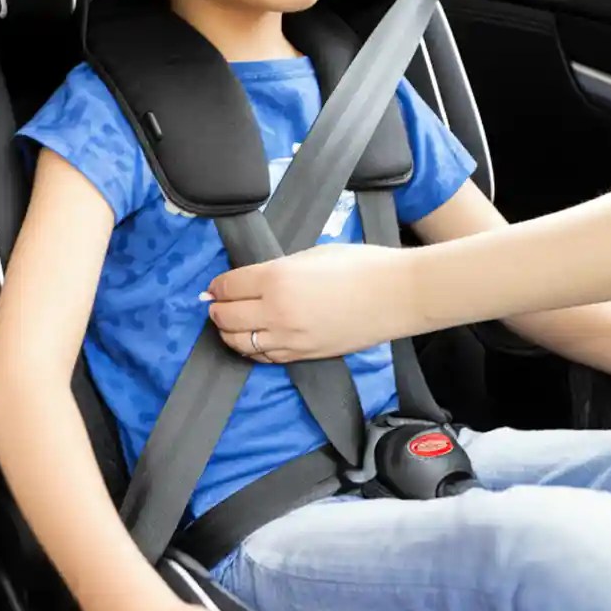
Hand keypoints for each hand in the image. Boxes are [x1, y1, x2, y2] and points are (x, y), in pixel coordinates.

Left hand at [203, 244, 419, 362]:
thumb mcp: (310, 255)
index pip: (228, 286)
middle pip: (226, 317)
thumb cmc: (360, 265)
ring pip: (240, 342)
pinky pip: (264, 356)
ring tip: (229, 323)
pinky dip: (251, 348)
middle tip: (216, 304)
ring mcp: (289, 338)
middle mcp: (276, 311)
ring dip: (229, 332)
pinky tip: (252, 339)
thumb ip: (275, 269)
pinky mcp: (303, 354)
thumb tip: (251, 280)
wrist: (396, 294)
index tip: (214, 287)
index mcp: (276, 278)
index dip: (217, 286)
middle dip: (217, 310)